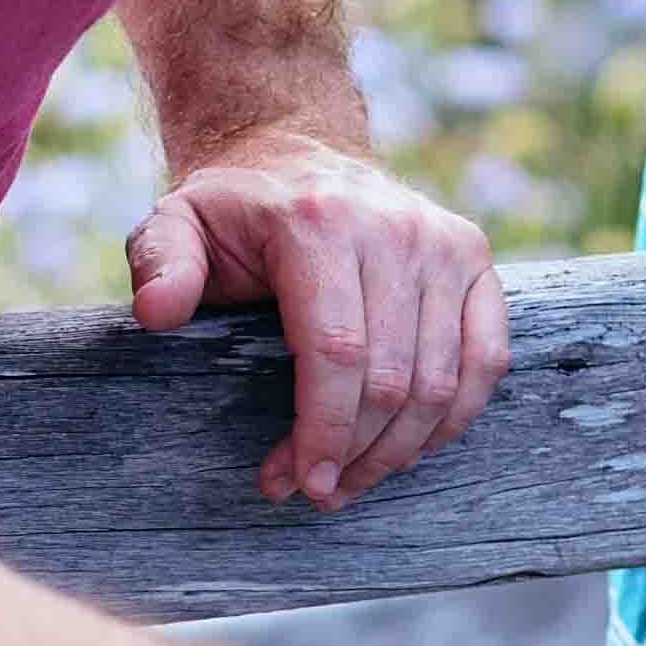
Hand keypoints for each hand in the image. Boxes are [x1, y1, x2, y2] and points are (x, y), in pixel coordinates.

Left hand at [127, 129, 509, 509]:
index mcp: (319, 222)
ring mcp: (444, 243)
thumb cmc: (233, 211)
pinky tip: (408, 447)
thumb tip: (158, 313)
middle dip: (353, 452)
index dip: (323, 430)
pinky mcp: (474, 258)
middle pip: (392, 377)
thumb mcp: (175, 224)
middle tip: (315, 491)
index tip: (296, 483)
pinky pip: (487, 358)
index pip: (337, 351)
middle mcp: (394, 229)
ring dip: (399, 450)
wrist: (297, 154)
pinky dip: (452, 418)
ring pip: (442, 380)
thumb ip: (160, 265)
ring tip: (352, 479)